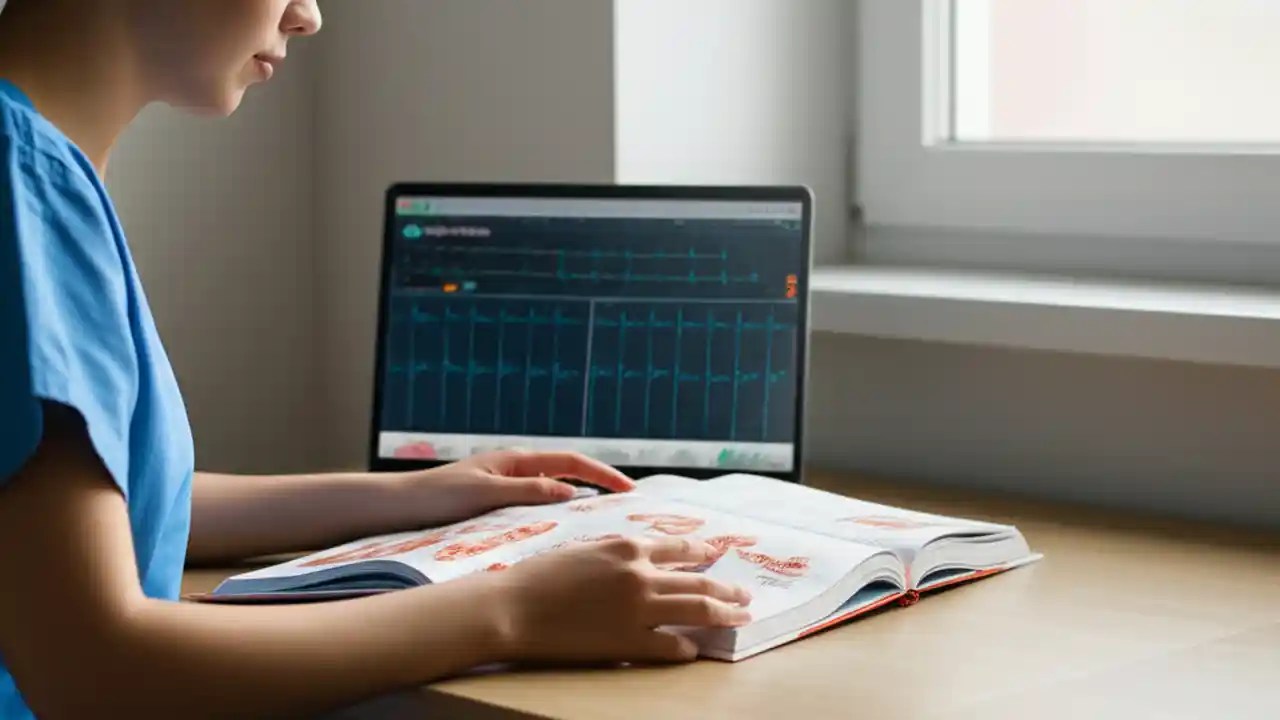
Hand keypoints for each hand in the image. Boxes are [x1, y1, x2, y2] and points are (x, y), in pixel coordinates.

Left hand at [391, 450, 636, 527]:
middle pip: (568, 475)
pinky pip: (536, 510)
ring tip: (604, 524)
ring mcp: (506, 489)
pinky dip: (556, 518)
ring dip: (580, 504)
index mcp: (515, 461)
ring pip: (554, 494)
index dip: (603, 474)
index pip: (572, 462)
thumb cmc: (435, 497)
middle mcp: (514, 471)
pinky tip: (563, 537)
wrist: (397, 508)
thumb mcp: (485, 493)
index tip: (629, 490)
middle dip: (599, 487)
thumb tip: (572, 492)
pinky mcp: (496, 508)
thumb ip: (528, 491)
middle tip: (628, 508)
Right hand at [487, 536, 753, 663]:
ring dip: (725, 614)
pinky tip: (694, 650)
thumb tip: (645, 559)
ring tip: (740, 617)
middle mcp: (641, 574)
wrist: (513, 607)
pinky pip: (672, 647)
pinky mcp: (628, 642)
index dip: (705, 551)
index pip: (681, 548)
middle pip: (700, 581)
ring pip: (698, 610)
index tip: (717, 555)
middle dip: (727, 588)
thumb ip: (619, 553)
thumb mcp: (585, 549)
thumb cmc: (540, 576)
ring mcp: (638, 609)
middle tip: (744, 594)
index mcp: (628, 546)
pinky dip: (687, 648)